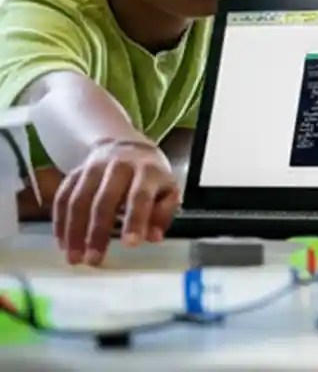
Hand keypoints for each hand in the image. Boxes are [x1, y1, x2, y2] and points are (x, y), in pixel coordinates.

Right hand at [53, 140, 178, 264]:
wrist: (128, 146)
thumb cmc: (151, 178)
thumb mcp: (168, 190)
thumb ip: (163, 213)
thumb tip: (153, 237)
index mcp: (147, 171)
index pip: (139, 196)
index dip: (135, 220)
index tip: (130, 245)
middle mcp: (118, 166)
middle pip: (104, 200)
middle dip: (97, 232)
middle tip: (93, 260)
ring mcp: (93, 168)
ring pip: (79, 199)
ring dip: (74, 231)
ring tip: (74, 258)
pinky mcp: (75, 172)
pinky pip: (63, 196)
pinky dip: (60, 221)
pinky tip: (62, 243)